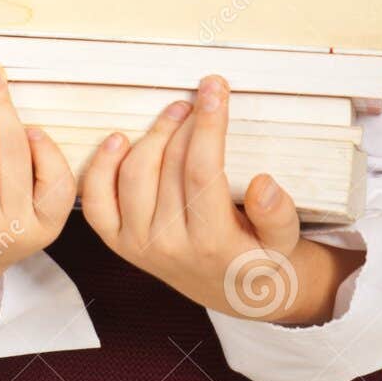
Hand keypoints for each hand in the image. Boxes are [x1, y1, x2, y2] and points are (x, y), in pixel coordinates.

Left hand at [81, 75, 361, 324]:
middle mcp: (168, 246)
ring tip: (177, 112)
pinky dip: (101, 166)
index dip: (208, 124)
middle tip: (203, 95)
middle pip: (169, 165)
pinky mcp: (118, 242)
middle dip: (186, 121)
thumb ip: (278, 215)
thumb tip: (263, 184)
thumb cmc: (258, 258)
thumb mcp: (284, 243)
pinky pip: (96, 200)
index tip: (216, 89)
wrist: (231, 291)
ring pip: (135, 173)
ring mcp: (138, 244)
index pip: (202, 170)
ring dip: (154, 133)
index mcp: (212, 244)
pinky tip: (119, 139)